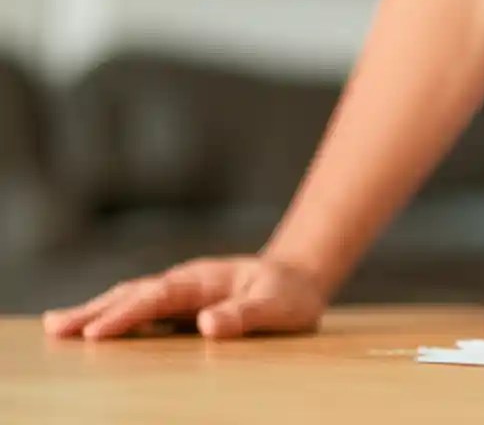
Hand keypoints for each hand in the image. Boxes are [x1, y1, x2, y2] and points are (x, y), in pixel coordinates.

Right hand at [42, 256, 326, 339]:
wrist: (298, 278)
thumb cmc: (290, 294)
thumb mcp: (279, 307)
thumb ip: (246, 314)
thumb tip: (206, 323)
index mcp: (205, 279)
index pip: (159, 296)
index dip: (127, 315)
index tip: (96, 333)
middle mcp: (186, 283)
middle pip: (135, 294)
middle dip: (95, 310)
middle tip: (57, 328)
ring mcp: (181, 294)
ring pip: (132, 300)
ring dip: (96, 312)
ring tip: (58, 327)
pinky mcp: (181, 307)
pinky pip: (141, 312)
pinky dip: (114, 318)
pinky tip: (91, 331)